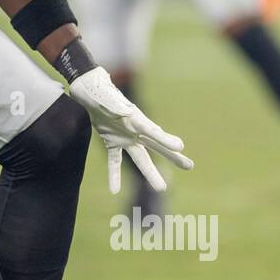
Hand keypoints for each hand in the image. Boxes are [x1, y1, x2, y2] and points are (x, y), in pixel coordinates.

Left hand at [68, 66, 192, 193]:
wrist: (89, 89)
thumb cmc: (103, 94)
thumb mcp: (112, 104)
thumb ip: (121, 111)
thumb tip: (131, 116)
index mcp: (138, 119)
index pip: (154, 132)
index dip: (166, 140)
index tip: (181, 147)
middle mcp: (135, 130)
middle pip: (157, 147)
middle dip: (173, 157)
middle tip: (190, 166)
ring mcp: (125, 137)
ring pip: (140, 158)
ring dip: (150, 173)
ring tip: (162, 188)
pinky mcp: (112, 141)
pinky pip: (114, 161)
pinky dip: (114, 175)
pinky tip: (114, 191)